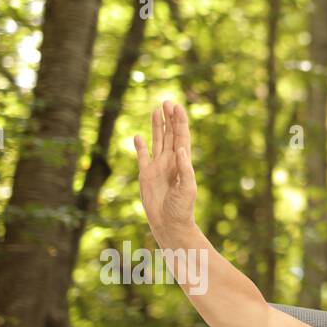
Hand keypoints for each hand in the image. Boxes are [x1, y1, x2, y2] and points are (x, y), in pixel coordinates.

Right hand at [134, 99, 197, 240]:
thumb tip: (180, 149)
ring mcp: (158, 168)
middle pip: (170, 135)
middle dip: (169, 119)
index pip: (181, 137)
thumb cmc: (182, 210)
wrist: (170, 225)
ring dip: (157, 127)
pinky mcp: (146, 175)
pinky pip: (142, 157)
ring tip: (156, 110)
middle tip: (167, 101)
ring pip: (157, 141)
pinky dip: (140, 146)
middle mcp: (170, 163)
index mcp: (182, 164)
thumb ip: (185, 169)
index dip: (180, 122)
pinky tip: (138, 136)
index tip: (177, 106)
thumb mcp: (188, 189)